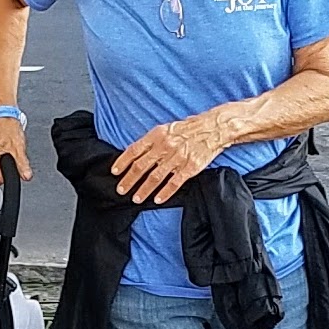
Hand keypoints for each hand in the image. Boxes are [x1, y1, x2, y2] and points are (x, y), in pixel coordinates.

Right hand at [0, 118, 32, 183]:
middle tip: (10, 156)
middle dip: (4, 168)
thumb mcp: (19, 149)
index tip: (13, 168)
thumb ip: (22, 165)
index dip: (8, 175)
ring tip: (6, 152)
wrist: (5, 118)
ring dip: (1, 164)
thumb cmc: (9, 129)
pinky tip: (3, 152)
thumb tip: (26, 176)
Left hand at [112, 112, 228, 203]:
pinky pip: (174, 183)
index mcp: (157, 135)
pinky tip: (157, 200)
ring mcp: (177, 158)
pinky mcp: (190, 167)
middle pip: (141, 166)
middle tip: (121, 190)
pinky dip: (164, 192)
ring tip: (136, 198)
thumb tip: (135, 154)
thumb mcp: (166, 129)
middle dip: (129, 180)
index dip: (122, 162)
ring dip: (143, 190)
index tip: (114, 172)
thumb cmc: (189, 129)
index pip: (134, 150)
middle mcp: (165, 146)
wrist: (213, 128)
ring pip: (155, 177)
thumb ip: (151, 142)